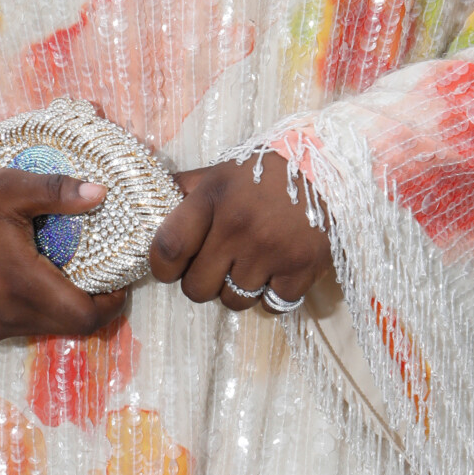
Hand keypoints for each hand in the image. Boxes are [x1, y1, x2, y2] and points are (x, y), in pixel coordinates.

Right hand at [0, 167, 127, 341]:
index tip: (117, 278)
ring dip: (62, 306)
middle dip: (89, 302)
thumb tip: (101, 194)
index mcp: (22, 282)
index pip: (85, 316)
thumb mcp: (10, 186)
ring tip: (61, 270)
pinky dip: (37, 309)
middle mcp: (8, 314)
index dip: (110, 302)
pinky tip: (30, 279)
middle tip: (95, 270)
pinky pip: (23, 327)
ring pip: (48, 328)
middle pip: (70, 325)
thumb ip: (57, 191)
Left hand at [150, 153, 332, 311]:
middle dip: (202, 282)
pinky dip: (270, 295)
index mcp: (213, 199)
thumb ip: (184, 190)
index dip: (162, 266)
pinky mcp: (301, 269)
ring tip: (250, 264)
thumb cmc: (265, 172)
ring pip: (233, 301)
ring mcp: (271, 252)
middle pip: (197, 289)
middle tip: (217, 265)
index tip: (171, 266)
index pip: (168, 248)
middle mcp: (238, 227)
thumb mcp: (220, 172)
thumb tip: (146, 204)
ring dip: (237, 289)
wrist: (327, 169)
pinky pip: (270, 305)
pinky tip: (275, 271)